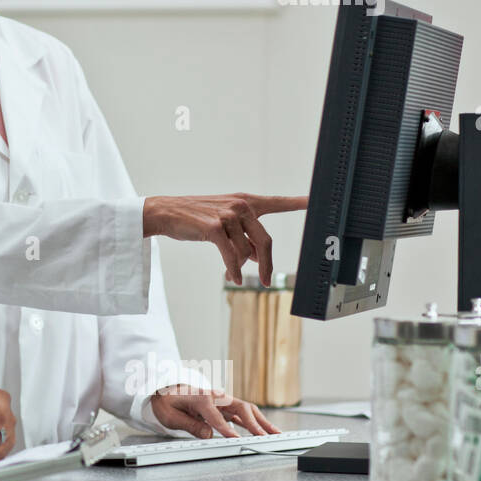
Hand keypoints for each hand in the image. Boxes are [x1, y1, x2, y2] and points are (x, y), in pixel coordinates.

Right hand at [142, 193, 306, 285]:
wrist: (166, 212)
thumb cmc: (195, 218)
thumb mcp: (224, 224)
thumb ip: (244, 237)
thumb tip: (258, 258)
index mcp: (245, 202)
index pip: (276, 202)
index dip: (297, 202)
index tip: (314, 200)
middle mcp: (240, 206)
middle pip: (266, 241)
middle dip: (267, 265)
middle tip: (264, 280)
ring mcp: (228, 216)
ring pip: (246, 252)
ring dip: (240, 265)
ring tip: (231, 270)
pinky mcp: (215, 227)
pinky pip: (231, 256)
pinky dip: (232, 270)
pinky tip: (231, 277)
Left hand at [149, 384, 281, 438]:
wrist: (165, 389)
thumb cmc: (167, 402)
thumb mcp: (170, 416)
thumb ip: (190, 425)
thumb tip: (209, 435)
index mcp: (200, 398)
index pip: (216, 416)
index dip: (226, 429)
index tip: (236, 440)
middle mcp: (215, 397)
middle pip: (240, 408)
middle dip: (254, 423)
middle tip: (265, 437)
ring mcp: (222, 401)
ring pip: (246, 410)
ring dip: (261, 422)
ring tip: (276, 434)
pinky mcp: (224, 406)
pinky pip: (243, 414)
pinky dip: (255, 422)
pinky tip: (264, 431)